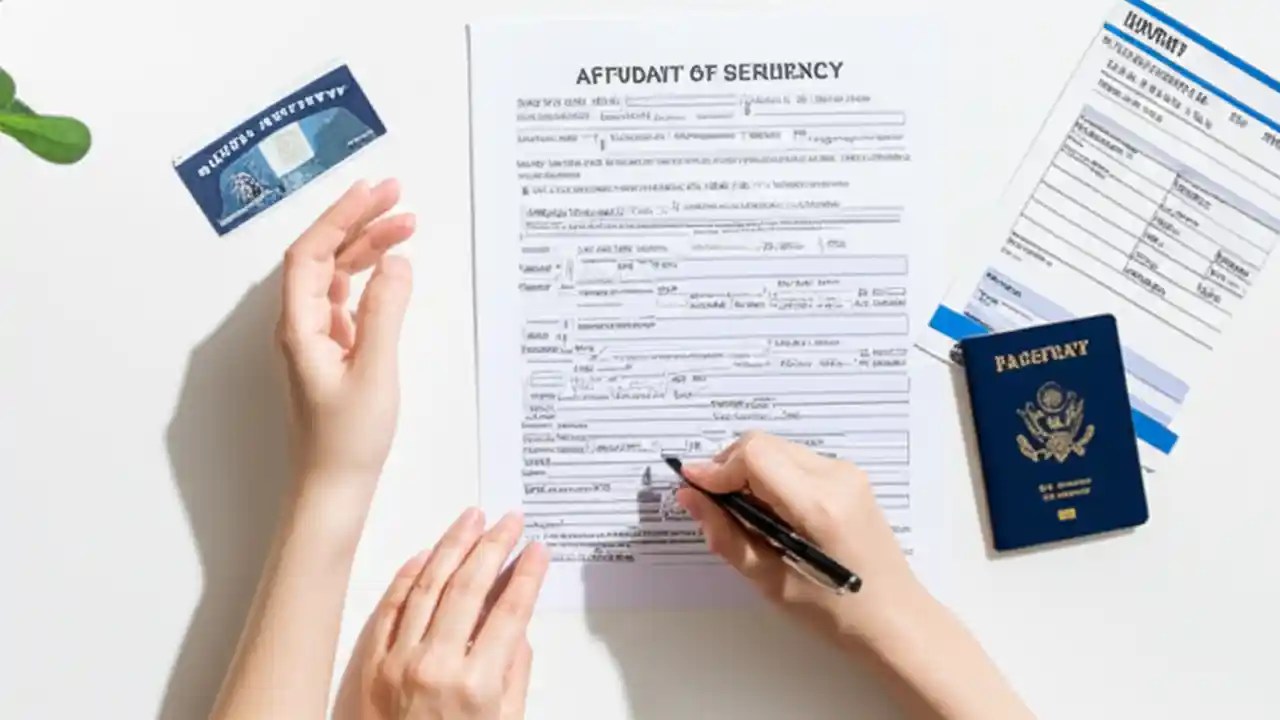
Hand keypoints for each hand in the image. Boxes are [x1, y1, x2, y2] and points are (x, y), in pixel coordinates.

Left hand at [278, 179, 414, 488]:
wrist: (334, 486)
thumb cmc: (347, 439)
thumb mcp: (374, 372)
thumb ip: (384, 313)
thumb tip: (395, 264)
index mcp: (300, 326)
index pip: (310, 253)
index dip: (339, 217)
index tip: (371, 192)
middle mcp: (301, 325)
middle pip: (323, 256)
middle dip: (358, 222)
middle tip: (397, 197)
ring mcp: (316, 337)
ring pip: (337, 275)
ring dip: (367, 247)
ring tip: (405, 226)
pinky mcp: (333, 350)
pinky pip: (347, 297)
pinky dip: (369, 275)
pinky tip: (391, 269)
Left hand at [336, 509, 549, 719]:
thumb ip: (514, 676)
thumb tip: (516, 630)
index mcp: (476, 686)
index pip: (509, 612)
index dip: (527, 575)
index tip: (538, 551)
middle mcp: (434, 667)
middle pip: (470, 587)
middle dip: (493, 546)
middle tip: (510, 521)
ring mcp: (397, 662)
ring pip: (427, 586)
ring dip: (452, 546)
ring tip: (471, 520)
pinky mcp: (370, 665)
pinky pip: (389, 606)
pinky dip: (408, 575)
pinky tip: (426, 554)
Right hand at [676, 432, 929, 651]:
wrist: (895, 619)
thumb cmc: (836, 612)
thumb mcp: (771, 580)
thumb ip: (726, 534)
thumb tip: (690, 498)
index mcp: (818, 505)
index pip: (754, 455)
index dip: (716, 468)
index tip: (693, 489)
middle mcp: (836, 477)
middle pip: (763, 445)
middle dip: (729, 469)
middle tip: (716, 507)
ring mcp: (847, 473)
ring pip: (778, 450)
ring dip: (750, 473)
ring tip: (746, 516)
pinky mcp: (850, 478)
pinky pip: (796, 461)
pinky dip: (772, 477)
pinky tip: (773, 514)